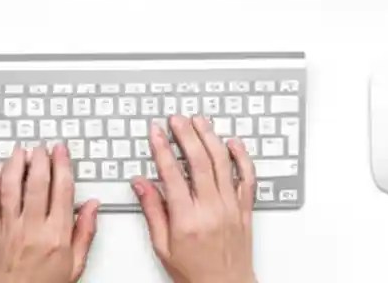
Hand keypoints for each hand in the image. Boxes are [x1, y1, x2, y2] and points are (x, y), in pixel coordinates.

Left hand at [0, 144, 99, 282]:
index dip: (62, 164)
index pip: (62, 189)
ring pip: (9, 185)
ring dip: (14, 163)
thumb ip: (85, 233)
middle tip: (42, 146)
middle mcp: (31, 228)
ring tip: (20, 151)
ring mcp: (8, 228)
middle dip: (39, 157)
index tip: (61, 150)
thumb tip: (93, 207)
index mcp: (56, 235)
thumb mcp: (75, 266)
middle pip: (36, 181)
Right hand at [132, 115, 257, 282]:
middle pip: (199, 161)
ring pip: (223, 162)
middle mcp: (211, 209)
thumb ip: (153, 211)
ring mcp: (231, 207)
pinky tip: (233, 142)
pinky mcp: (245, 209)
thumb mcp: (163, 246)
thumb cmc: (194, 272)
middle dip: (186, 134)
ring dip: (210, 137)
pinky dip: (241, 157)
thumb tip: (141, 183)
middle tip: (176, 119)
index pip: (172, 173)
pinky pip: (247, 177)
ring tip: (199, 121)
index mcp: (187, 219)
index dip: (162, 148)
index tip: (156, 132)